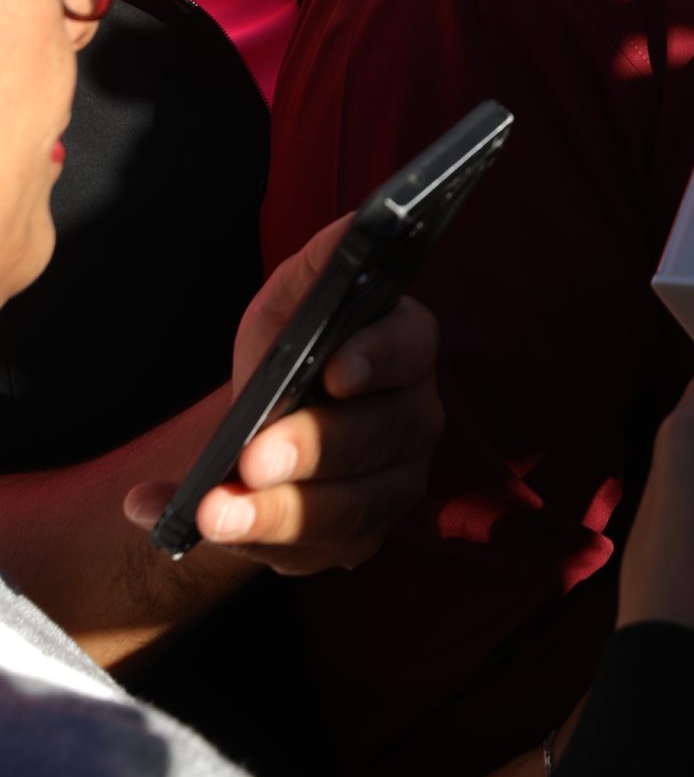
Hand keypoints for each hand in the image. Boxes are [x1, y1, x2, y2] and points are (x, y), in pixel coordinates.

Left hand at [123, 215, 442, 571]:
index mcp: (406, 347)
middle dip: (311, 450)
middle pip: (379, 438)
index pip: (412, 348)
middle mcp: (415, 417)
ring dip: (275, 514)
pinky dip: (248, 545)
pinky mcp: (361, 538)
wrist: (265, 425)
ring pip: (349, 507)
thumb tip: (357, 223)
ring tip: (211, 512)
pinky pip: (315, 553)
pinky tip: (194, 529)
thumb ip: (320, 265)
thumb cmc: (289, 352)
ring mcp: (395, 484)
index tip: (333, 372)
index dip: (378, 360)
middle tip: (251, 460)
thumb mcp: (290, 304)